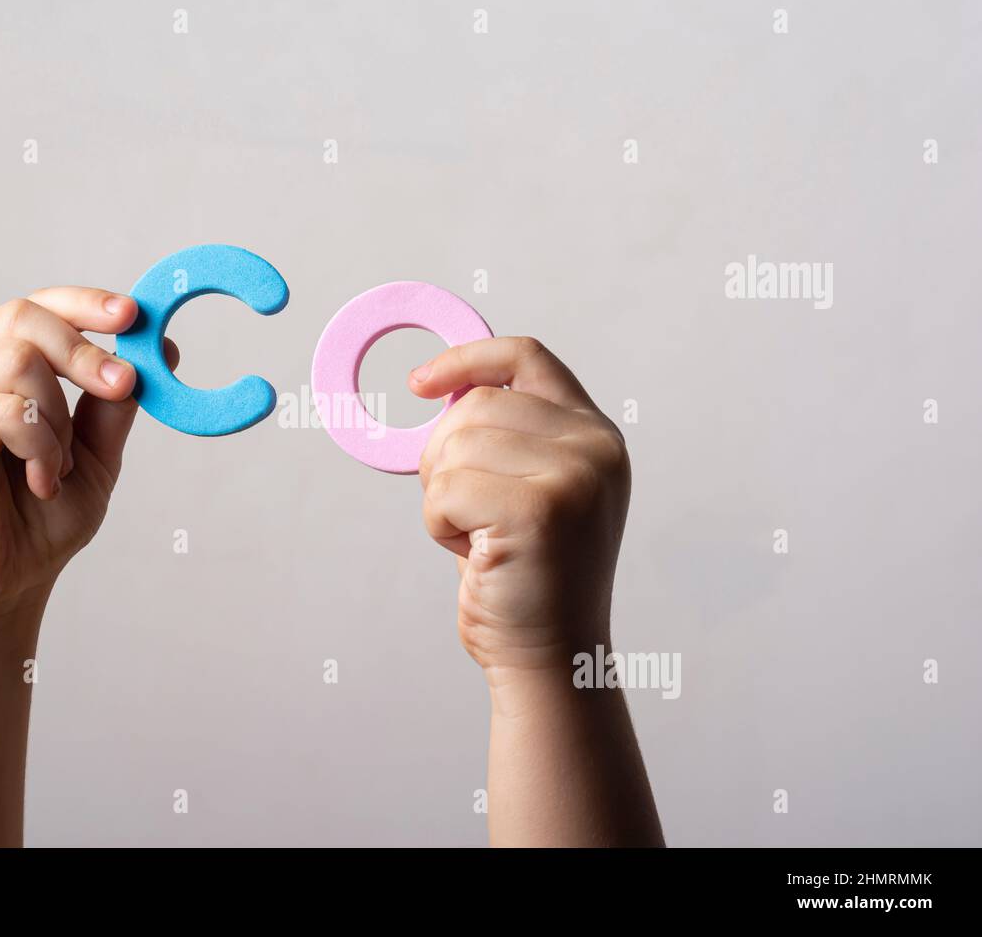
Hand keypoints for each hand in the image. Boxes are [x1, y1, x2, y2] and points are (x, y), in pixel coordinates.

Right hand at [0, 287, 175, 622]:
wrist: (4, 581)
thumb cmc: (40, 518)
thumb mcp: (98, 455)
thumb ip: (117, 405)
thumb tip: (163, 350)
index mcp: (1, 365)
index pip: (39, 307)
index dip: (85, 303)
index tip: (134, 315)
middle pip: (22, 316)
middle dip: (83, 350)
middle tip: (123, 387)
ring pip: (15, 360)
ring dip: (58, 418)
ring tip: (61, 467)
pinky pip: (2, 409)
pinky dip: (39, 445)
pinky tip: (42, 482)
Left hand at [411, 337, 629, 680]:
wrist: (550, 658)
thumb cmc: (525, 578)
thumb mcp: (530, 491)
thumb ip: (506, 437)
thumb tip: (442, 388)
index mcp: (595, 436)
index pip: (527, 357)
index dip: (467, 358)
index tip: (420, 382)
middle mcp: (595, 448)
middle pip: (476, 404)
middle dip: (445, 457)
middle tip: (467, 513)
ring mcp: (575, 475)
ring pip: (454, 446)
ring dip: (443, 498)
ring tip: (481, 539)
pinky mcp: (541, 509)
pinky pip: (445, 490)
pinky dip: (439, 526)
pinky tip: (475, 556)